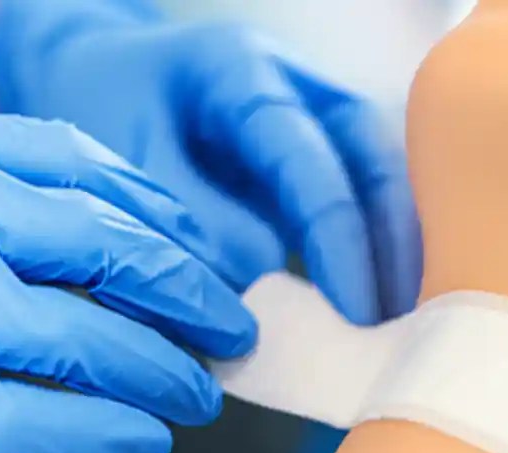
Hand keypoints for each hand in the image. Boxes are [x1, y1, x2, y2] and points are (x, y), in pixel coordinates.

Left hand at [0, 0, 422, 324]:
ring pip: (384, 180)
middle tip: (406, 326)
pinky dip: (380, 253)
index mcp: (244, 72)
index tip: (356, 311)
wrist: (98, 75)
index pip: (311, 159)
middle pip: (374, 160)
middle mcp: (300, 87)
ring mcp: (321, 118)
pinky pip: (369, 202)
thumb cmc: (108, 113)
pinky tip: (387, 307)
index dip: (338, 239)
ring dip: (400, 252)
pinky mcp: (325, 156)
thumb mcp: (128, 164)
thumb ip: (195, 226)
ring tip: (409, 326)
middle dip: (394, 246)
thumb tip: (264, 287)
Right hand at [0, 107, 255, 452]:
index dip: (153, 213)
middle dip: (185, 292)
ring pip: (90, 337)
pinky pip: (50, 416)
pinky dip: (111, 431)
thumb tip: (96, 246)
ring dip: (164, 370)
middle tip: (235, 323)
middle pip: (104, 249)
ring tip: (204, 391)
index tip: (198, 248)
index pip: (75, 170)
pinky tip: (151, 438)